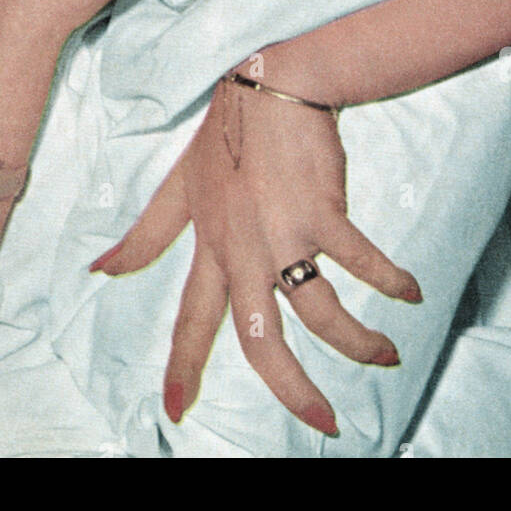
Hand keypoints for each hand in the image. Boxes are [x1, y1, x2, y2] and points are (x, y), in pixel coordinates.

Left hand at [90, 69, 422, 436]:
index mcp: (210, 248)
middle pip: (260, 339)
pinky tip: (410, 293)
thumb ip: (146, 234)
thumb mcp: (178, 185)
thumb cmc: (226, 133)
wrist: (270, 85)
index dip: (182, 366)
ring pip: (321, 314)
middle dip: (292, 391)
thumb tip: (100, 270)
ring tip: (386, 356)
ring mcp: (284, 233)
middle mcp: (244, 251)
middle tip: (327, 424)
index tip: (175, 413)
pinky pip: (362, 264)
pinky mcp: (322, 212)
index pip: (191, 318)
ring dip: (358, 344)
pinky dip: (391, 282)